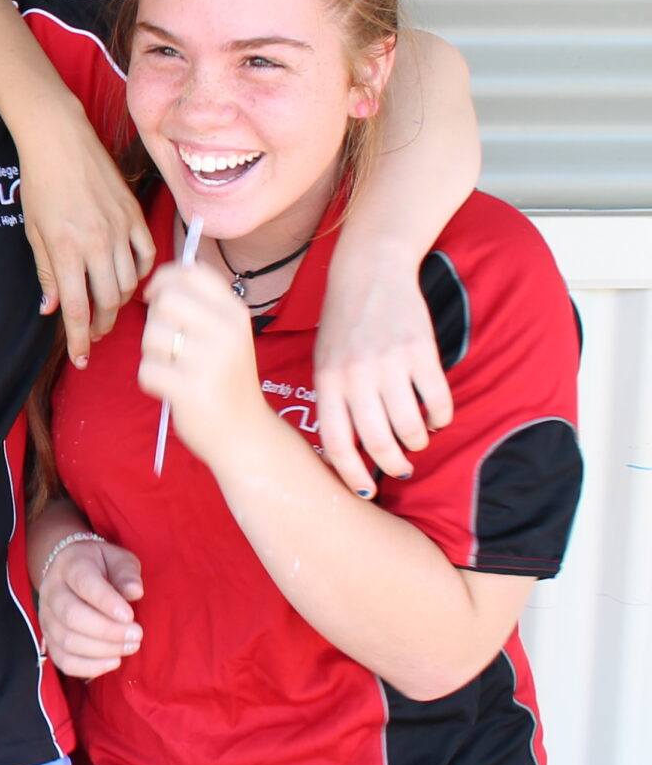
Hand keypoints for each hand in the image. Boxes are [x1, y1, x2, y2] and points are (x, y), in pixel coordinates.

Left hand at [16, 109, 155, 367]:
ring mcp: (120, 229)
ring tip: (106, 309)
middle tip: (93, 335)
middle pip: (107, 302)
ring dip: (118, 303)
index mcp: (66, 250)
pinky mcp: (135, 215)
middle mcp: (97, 243)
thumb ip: (46, 274)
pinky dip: (140, 274)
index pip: (77, 310)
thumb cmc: (39, 185)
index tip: (81, 358)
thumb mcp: (33, 232)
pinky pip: (147, 256)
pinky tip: (127, 279)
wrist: (60, 141)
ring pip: (129, 283)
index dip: (79, 340)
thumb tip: (51, 310)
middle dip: (100, 326)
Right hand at [38, 536, 145, 679]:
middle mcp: (51, 591)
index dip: (106, 601)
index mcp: (69, 565)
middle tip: (137, 635)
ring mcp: (46, 617)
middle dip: (108, 630)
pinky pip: (63, 660)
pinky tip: (113, 661)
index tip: (130, 616)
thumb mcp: (118, 559)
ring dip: (102, 650)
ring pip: (67, 641)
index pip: (83, 582)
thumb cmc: (101, 566)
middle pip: (71, 616)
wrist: (70, 572)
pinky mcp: (49, 639)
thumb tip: (134, 592)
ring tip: (130, 647)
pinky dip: (89, 667)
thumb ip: (126, 573)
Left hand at [137, 262, 274, 471]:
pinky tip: (173, 390)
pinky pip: (147, 371)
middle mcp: (228, 331)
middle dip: (155, 320)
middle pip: (166, 299)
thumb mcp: (226, 334)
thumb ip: (199, 307)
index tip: (157, 297)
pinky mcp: (191, 389)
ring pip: (152, 335)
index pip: (192, 272)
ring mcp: (211, 360)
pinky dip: (151, 382)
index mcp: (236, 312)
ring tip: (175, 369)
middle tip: (168, 344)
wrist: (245, 434)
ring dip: (152, 354)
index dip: (164, 279)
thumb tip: (159, 282)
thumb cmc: (225, 379)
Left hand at [314, 242, 451, 494]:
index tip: (366, 491)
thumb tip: (345, 449)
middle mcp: (357, 376)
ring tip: (417, 440)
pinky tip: (436, 417)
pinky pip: (437, 401)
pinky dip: (440, 418)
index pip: (336, 441)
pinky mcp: (422, 352)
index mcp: (327, 381)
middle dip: (392, 465)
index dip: (351, 474)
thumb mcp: (324, 361)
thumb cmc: (343, 324)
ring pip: (410, 426)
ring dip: (417, 441)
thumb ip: (333, 400)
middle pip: (378, 441)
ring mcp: (390, 364)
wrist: (369, 272)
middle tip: (400, 469)